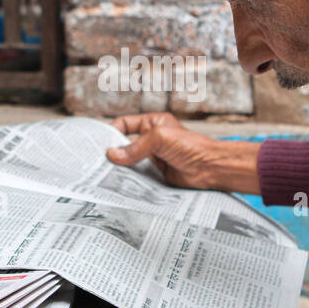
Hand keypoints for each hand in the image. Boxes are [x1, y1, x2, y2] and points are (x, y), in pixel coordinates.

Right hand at [106, 113, 260, 194]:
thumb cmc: (192, 147)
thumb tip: (113, 155)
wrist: (210, 169)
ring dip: (121, 168)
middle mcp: (152, 140)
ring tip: (105, 174)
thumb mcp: (160, 139)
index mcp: (152, 124)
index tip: (100, 143)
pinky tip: (121, 184)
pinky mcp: (157, 174)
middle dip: (113, 152)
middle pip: (125, 144)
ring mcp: (154, 157)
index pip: (125, 124)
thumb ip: (136, 147)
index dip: (112, 132)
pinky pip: (138, 176)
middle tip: (98, 161)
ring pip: (130, 162)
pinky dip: (130, 180)